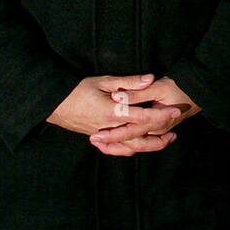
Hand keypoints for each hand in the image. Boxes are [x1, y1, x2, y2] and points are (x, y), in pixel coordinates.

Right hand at [47, 74, 179, 155]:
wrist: (53, 104)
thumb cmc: (78, 89)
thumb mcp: (104, 81)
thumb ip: (128, 82)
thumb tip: (150, 78)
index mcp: (113, 112)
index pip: (143, 117)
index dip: (161, 116)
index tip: (176, 112)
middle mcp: (110, 128)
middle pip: (140, 138)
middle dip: (159, 138)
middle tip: (174, 134)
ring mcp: (104, 136)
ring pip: (129, 147)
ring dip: (148, 146)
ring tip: (163, 142)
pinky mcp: (98, 138)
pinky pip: (115, 149)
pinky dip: (128, 150)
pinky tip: (138, 147)